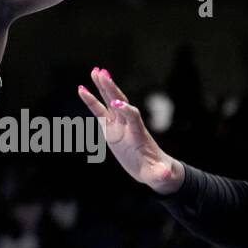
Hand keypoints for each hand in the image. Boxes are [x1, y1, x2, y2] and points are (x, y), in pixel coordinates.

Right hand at [77, 67, 183, 194]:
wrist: (152, 169)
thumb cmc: (157, 171)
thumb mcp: (159, 174)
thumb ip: (161, 174)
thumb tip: (165, 176)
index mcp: (139, 134)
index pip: (133, 117)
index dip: (126, 110)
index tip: (116, 104)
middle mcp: (128, 125)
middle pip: (120, 102)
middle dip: (111, 88)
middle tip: (102, 73)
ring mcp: (119, 125)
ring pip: (109, 102)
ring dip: (102, 87)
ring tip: (95, 71)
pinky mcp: (110, 129)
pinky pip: (99, 112)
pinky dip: (90, 101)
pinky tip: (82, 89)